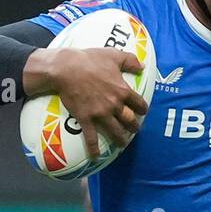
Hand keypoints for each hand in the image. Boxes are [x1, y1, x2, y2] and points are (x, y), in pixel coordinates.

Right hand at [25, 47, 148, 158]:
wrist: (67, 69)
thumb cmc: (90, 60)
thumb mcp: (114, 55)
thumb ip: (130, 60)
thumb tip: (142, 66)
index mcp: (122, 90)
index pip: (139, 103)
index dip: (143, 108)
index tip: (143, 112)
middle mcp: (114, 105)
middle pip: (129, 120)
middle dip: (134, 127)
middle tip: (135, 130)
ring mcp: (100, 114)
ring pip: (115, 131)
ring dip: (121, 140)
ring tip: (123, 144)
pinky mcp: (86, 119)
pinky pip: (91, 137)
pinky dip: (94, 148)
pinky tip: (96, 156)